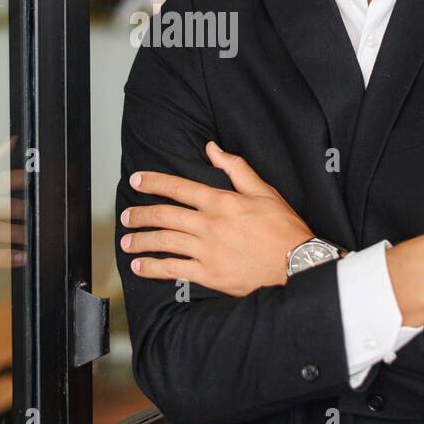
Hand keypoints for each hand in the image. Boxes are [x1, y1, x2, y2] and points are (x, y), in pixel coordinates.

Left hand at [119, 141, 312, 296]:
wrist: (297, 266)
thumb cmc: (284, 230)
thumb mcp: (264, 192)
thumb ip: (236, 168)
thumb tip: (212, 149)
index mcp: (221, 202)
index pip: (178, 187)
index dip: (153, 182)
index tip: (136, 181)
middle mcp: (209, 224)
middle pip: (164, 215)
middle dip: (139, 215)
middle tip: (126, 216)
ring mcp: (207, 251)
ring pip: (164, 242)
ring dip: (141, 241)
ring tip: (127, 241)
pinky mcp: (209, 275)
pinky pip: (173, 270)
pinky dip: (153, 269)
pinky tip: (140, 268)